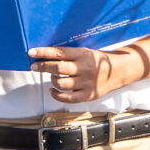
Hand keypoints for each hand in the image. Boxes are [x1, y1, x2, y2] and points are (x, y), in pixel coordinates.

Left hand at [27, 44, 143, 103]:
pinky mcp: (88, 95)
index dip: (43, 52)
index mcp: (83, 54)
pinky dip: (56, 95)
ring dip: (52, 80)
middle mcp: (84, 68)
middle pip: (58, 68)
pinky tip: (52, 90)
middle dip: (43, 67)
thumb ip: (69, 54)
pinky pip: (67, 98)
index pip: (59, 53)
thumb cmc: (97, 60)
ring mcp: (86, 83)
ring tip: (52, 77)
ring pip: (61, 83)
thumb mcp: (86, 52)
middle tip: (34, 66)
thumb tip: (45, 55)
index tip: (31, 53)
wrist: (119, 71)